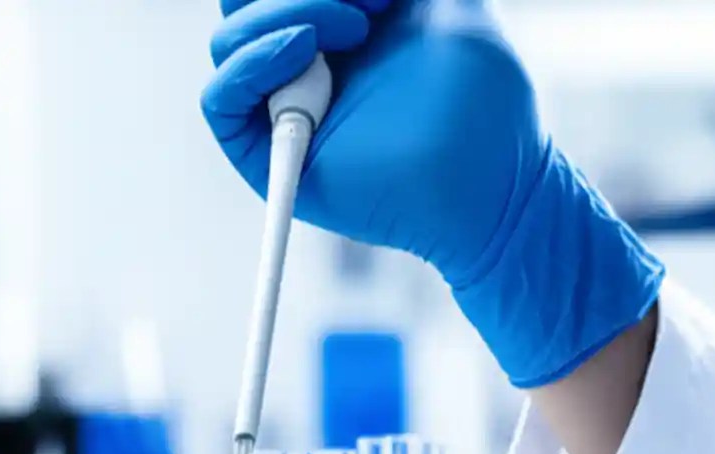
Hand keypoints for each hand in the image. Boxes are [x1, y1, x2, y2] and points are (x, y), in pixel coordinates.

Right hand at [201, 0, 663, 387]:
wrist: (494, 176)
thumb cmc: (482, 98)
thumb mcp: (444, 4)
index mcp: (336, 22)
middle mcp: (302, 62)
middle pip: (242, 4)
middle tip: (366, 6)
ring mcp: (284, 106)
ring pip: (227, 41)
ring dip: (281, 12)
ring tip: (353, 29)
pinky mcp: (273, 156)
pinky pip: (220, 101)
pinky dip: (248, 64)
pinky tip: (301, 49)